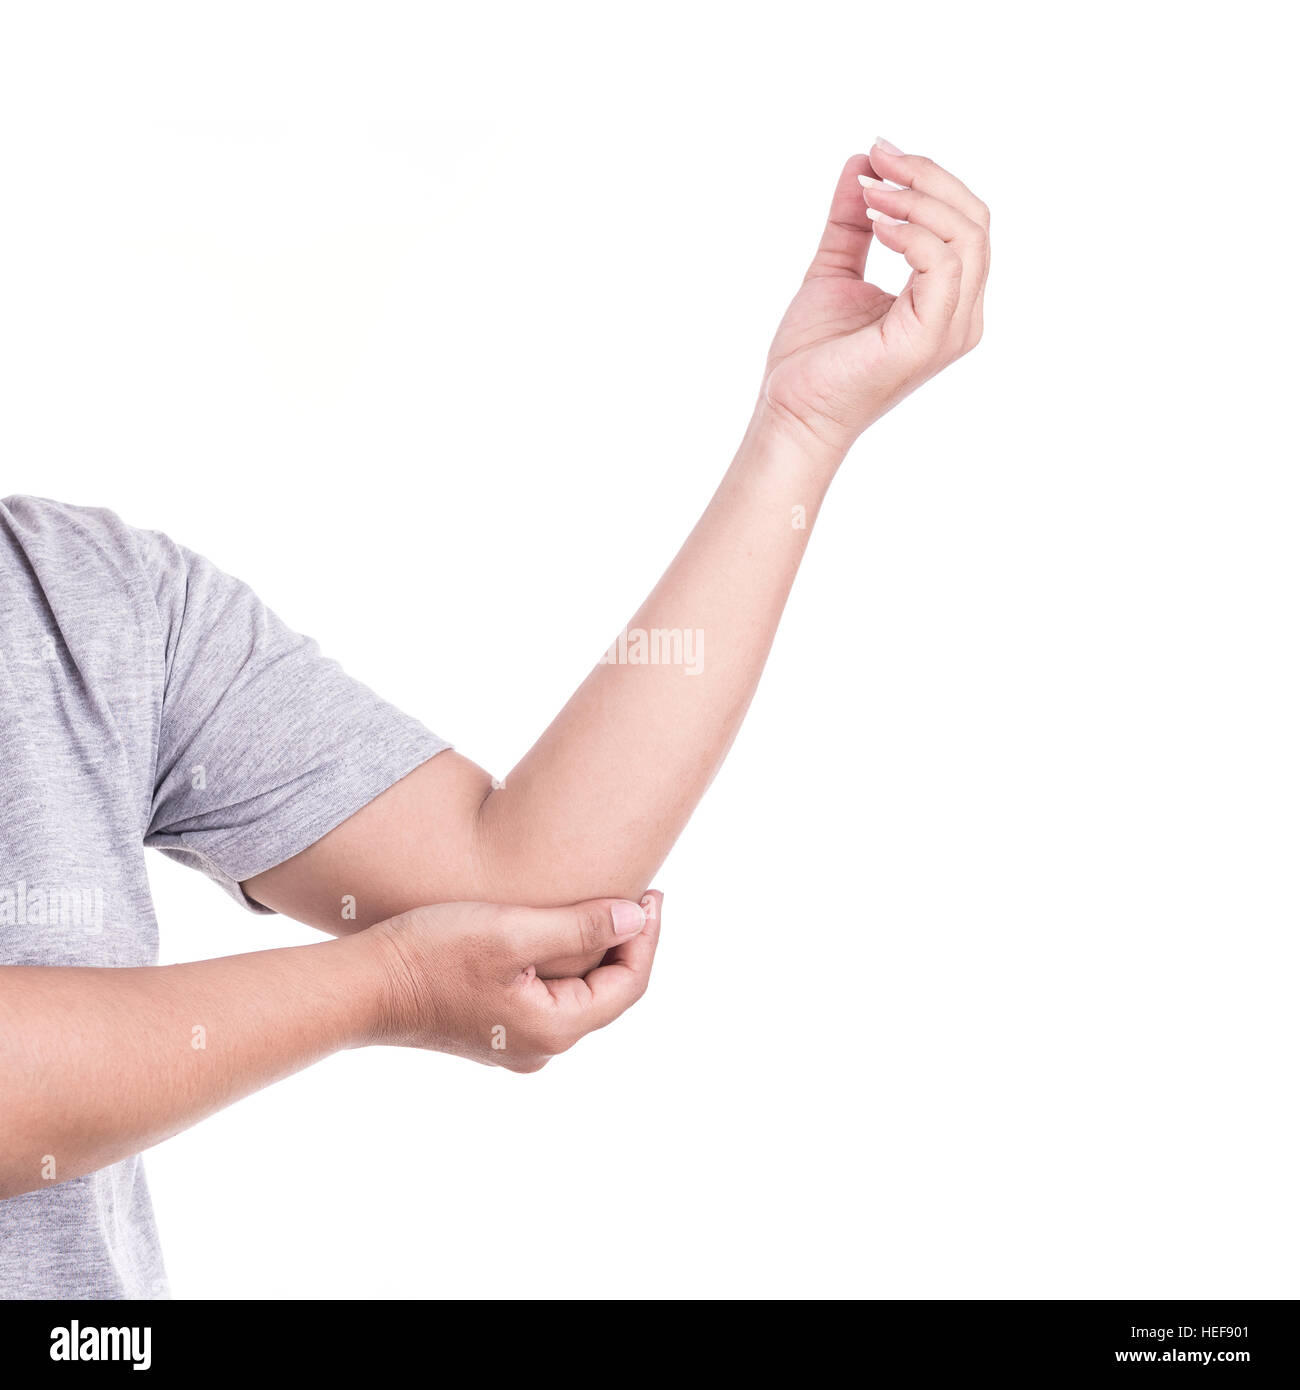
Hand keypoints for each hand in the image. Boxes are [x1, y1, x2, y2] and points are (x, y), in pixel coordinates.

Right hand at [366, 891, 663, 1071]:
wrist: (362, 984)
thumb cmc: (431, 953)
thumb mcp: (511, 930)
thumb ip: (580, 926)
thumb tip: (637, 919)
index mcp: (552, 1030)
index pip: (628, 984)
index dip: (647, 937)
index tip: (651, 894)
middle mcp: (540, 1047)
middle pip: (608, 992)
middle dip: (626, 942)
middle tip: (635, 893)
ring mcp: (516, 1042)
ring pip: (579, 993)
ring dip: (595, 950)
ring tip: (604, 904)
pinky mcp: (495, 1028)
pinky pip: (550, 995)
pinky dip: (565, 961)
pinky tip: (559, 928)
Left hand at [761, 139, 989, 456]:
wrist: (791, 412)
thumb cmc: (813, 358)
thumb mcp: (835, 269)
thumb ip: (852, 221)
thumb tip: (862, 166)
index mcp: (947, 300)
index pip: (965, 222)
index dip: (928, 178)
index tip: (878, 153)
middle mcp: (960, 315)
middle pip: (975, 220)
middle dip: (928, 177)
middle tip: (879, 158)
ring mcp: (949, 329)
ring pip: (967, 236)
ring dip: (919, 200)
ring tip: (874, 194)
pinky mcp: (927, 338)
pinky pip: (944, 266)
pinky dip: (914, 233)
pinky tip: (877, 226)